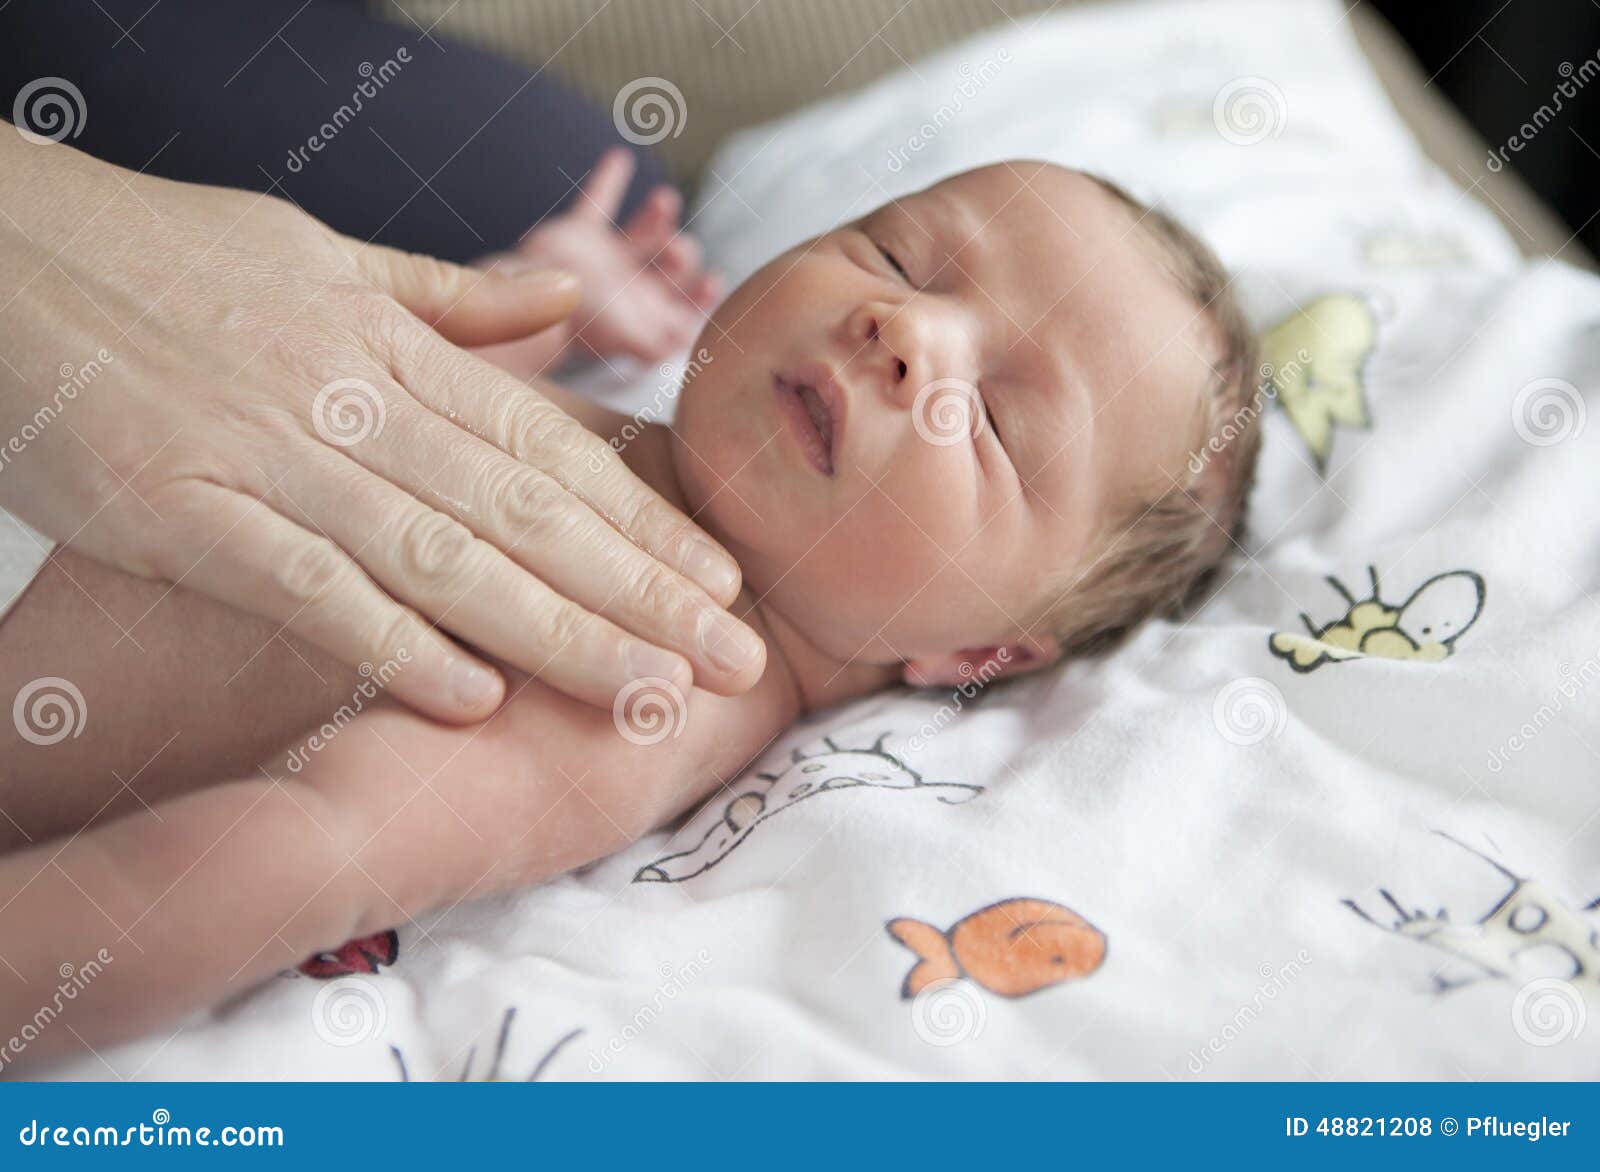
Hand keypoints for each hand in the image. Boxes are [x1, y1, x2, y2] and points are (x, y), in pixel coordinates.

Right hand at [0, 136, 764, 721]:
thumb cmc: (167, 256)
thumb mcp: (325, 256)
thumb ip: (449, 298)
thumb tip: (558, 297)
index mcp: (395, 345)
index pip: (549, 448)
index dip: (643, 518)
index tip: (722, 577)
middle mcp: (355, 400)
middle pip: (526, 512)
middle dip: (640, 590)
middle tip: (734, 658)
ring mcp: (271, 456)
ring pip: (442, 555)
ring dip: (555, 631)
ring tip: (647, 693)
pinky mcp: (181, 511)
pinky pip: (306, 587)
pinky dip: (390, 643)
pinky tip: (473, 700)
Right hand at [473, 148, 721, 376]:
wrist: (532, 299)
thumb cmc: (586, 321)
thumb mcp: (633, 338)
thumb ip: (664, 342)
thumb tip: (691, 338)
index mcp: (645, 314)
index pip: (683, 305)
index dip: (702, 295)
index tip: (713, 280)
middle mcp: (628, 286)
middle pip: (669, 266)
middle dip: (680, 254)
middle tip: (674, 252)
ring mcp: (604, 259)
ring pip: (642, 234)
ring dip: (657, 216)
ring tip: (665, 200)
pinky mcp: (578, 235)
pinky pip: (597, 201)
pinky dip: (608, 180)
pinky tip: (620, 156)